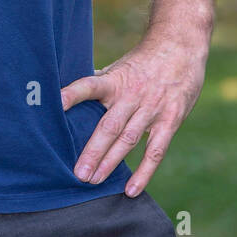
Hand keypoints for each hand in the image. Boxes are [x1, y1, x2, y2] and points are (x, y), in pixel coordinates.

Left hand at [60, 32, 208, 196]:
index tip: (56, 104)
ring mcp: (152, 109)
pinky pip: (156, 150)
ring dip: (111, 163)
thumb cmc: (143, 60)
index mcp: (115, 80)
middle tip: (77, 173)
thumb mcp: (119, 67)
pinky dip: (144, 172)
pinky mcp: (170, 120)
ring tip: (93, 182)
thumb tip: (67, 92)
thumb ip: (99, 84)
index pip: (90, 85)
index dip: (73, 94)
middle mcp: (132, 95)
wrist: (180, 47)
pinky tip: (131, 190)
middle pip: (109, 125)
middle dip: (92, 151)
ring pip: (128, 140)